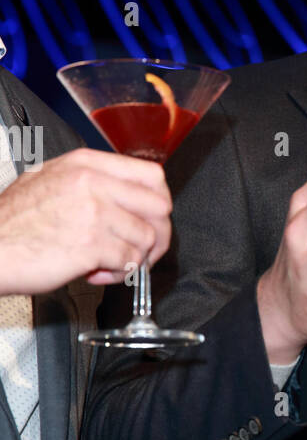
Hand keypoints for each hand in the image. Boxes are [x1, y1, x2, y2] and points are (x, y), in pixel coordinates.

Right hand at [0, 148, 171, 295]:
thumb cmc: (10, 222)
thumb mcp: (47, 180)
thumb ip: (88, 181)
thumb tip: (124, 197)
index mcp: (85, 164)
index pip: (150, 174)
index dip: (158, 201)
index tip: (151, 218)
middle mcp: (93, 183)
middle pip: (159, 206)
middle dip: (157, 234)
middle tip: (143, 249)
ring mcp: (94, 213)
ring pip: (148, 238)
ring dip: (134, 258)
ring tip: (108, 264)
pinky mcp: (92, 245)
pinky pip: (130, 263)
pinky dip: (118, 275)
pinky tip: (96, 273)